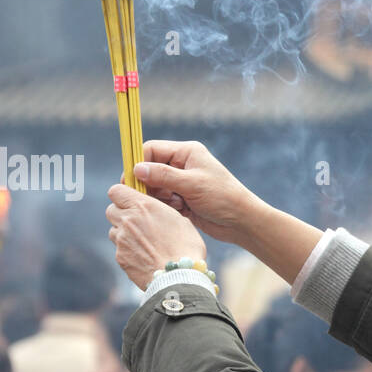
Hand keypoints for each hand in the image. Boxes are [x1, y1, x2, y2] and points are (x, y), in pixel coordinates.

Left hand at [106, 185, 206, 289]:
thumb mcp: (180, 220)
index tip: (130, 200)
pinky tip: (144, 256)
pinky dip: (128, 251)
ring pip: (114, 230)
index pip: (116, 191)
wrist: (178, 277)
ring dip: (123, 233)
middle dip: (121, 214)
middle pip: (111, 210)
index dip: (122, 195)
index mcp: (143, 206)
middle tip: (137, 221)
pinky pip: (119, 249)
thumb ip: (160, 212)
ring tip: (143, 242)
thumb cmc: (185, 248)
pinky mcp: (120, 257)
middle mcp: (128, 220)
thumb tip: (156, 212)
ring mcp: (121, 240)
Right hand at [133, 140, 265, 245]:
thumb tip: (136, 169)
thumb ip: (163, 176)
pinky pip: (163, 200)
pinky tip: (179, 210)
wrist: (241, 222)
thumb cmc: (223, 198)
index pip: (152, 150)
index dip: (138, 162)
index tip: (131, 179)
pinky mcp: (182, 199)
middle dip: (148, 183)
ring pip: (155, 186)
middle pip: (150, 169)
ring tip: (175, 203)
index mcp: (186, 152)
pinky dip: (165, 206)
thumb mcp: (192, 184)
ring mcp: (182, 182)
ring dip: (158, 196)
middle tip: (150, 196)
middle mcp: (182, 164)